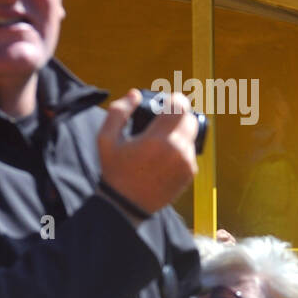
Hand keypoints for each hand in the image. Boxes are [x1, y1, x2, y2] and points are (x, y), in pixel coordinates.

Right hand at [98, 90, 198, 214]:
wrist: (126, 204)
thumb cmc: (114, 170)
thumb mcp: (106, 138)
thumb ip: (119, 111)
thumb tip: (135, 94)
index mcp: (158, 139)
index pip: (181, 107)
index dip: (175, 99)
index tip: (167, 101)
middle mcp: (178, 150)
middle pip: (190, 119)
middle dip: (178, 115)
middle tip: (163, 119)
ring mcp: (187, 163)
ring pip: (191, 136)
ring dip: (179, 133)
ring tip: (159, 141)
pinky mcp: (191, 174)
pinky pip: (190, 153)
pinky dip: (181, 149)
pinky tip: (163, 156)